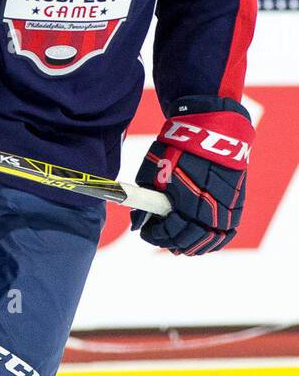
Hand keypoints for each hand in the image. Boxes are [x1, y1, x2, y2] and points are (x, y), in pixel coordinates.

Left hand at [131, 96, 253, 254]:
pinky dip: (214, 240)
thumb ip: (145, 201)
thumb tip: (137, 223)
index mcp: (186, 204)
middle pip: (189, 241)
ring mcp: (226, 210)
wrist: (213, 130)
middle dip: (171, 241)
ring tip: (181, 242)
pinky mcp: (238, 205)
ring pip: (210, 241)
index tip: (147, 231)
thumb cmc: (178, 148)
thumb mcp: (153, 173)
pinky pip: (227, 233)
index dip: (154, 235)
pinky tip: (203, 239)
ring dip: (193, 246)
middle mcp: (209, 211)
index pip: (169, 233)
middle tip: (162, 237)